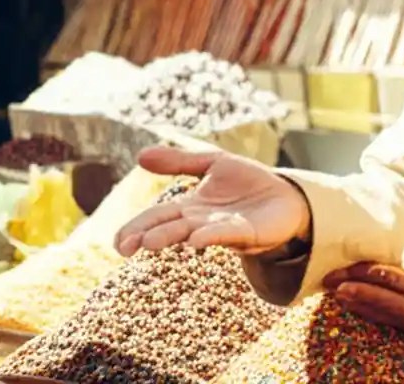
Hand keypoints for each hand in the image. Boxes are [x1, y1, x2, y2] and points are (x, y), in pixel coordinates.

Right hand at [114, 146, 311, 256]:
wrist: (287, 196)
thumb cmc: (248, 183)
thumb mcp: (211, 164)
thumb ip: (178, 161)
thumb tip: (140, 155)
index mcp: (191, 206)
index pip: (157, 216)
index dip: (136, 227)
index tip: (116, 241)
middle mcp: (202, 220)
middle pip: (169, 226)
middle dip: (147, 235)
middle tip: (124, 247)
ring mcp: (223, 228)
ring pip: (192, 232)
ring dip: (171, 236)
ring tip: (149, 243)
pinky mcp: (248, 232)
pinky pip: (226, 234)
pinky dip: (209, 236)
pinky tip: (194, 240)